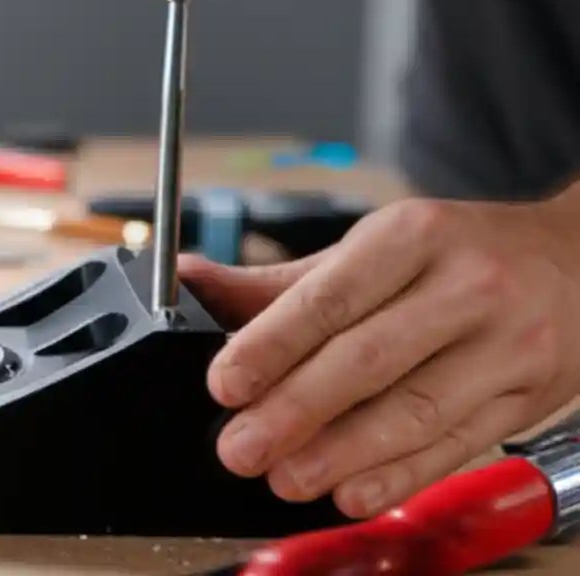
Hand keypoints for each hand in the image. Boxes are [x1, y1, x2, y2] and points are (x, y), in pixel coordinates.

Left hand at [178, 194, 579, 518]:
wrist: (577, 262)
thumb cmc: (459, 253)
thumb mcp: (374, 247)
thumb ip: (281, 280)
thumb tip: (189, 280)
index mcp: (413, 236)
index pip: (331, 297)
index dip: (272, 345)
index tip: (225, 383)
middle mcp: (466, 286)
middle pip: (367, 359)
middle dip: (294, 410)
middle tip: (240, 447)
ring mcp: (505, 345)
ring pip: (414, 410)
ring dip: (342, 454)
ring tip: (286, 479)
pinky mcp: (527, 398)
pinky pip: (457, 445)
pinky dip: (400, 476)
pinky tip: (353, 492)